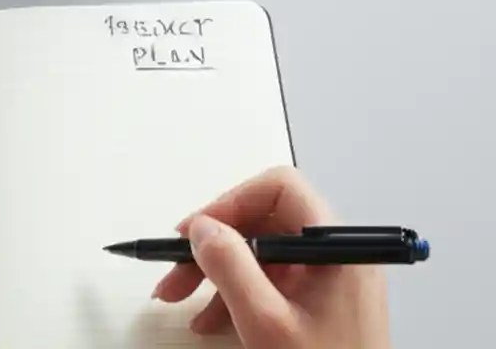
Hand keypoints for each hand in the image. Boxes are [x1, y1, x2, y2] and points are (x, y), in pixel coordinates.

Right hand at [152, 167, 390, 347]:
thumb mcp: (265, 321)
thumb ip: (231, 267)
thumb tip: (202, 228)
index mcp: (336, 248)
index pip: (280, 189)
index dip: (232, 202)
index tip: (196, 232)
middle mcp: (336, 255)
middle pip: (264, 221)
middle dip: (213, 244)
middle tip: (174, 270)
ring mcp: (328, 279)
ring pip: (260, 253)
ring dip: (215, 271)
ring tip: (178, 298)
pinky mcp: (319, 302)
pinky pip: (269, 281)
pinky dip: (234, 293)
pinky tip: (207, 320)